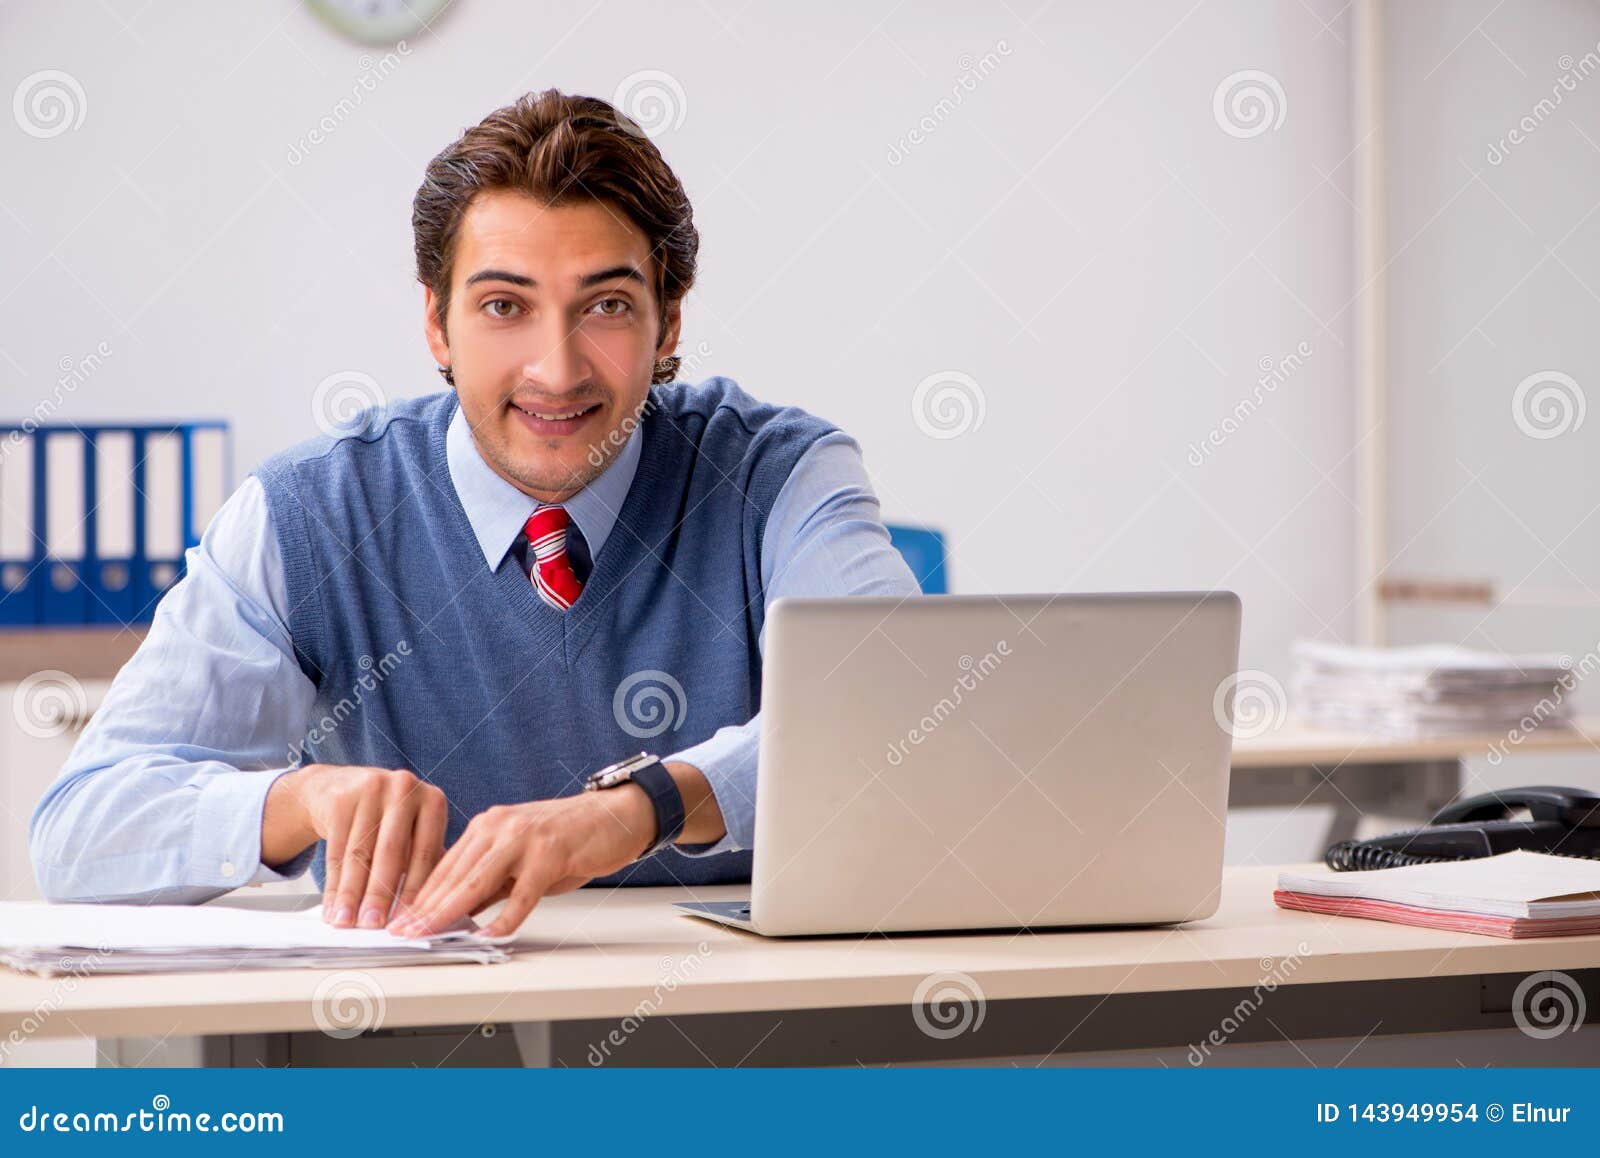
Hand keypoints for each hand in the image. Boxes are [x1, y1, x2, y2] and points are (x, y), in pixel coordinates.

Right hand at [264, 764, 447, 928]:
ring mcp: (372, 789)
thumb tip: (428, 911)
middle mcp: (405, 789)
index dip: (416, 891)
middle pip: (391, 853)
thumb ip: (421, 861)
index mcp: (433, 801)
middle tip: (374, 927)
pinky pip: (336, 850)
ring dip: (351, 894)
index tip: (409, 921)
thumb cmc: (386, 818)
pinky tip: (332, 906)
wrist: (339, 787)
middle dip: (381, 895)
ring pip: (360, 854)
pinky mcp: (341, 798)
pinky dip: (333, 884)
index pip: (426, 854)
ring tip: (346, 923)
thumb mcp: (412, 829)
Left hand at [388, 782, 655, 938]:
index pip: (444, 865)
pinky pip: (522, 894)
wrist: (616, 815)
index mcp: (488, 825)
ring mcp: (525, 839)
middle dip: (424, 909)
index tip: (399, 921)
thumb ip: (491, 881)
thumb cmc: (570, 838)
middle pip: (454, 875)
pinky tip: (490, 936)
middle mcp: (501, 826)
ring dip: (450, 913)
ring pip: (478, 882)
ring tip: (429, 936)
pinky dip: (505, 918)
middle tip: (402, 934)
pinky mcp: (551, 854)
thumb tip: (458, 911)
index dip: (419, 896)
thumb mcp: (522, 858)